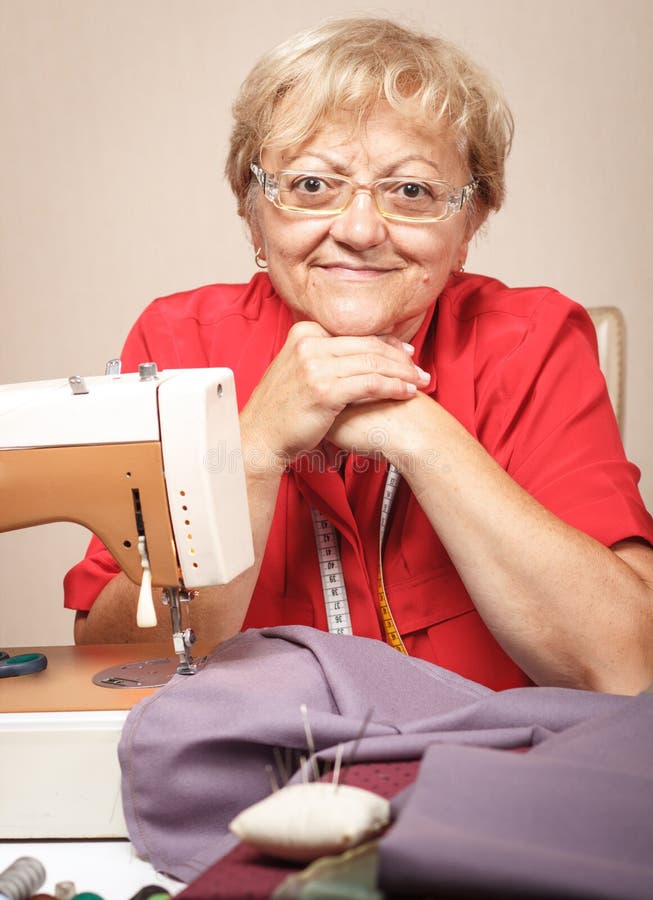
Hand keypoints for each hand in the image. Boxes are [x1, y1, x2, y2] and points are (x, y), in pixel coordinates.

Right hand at [239, 321, 427, 470]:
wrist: (260, 437)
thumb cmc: (282, 411)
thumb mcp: (298, 371)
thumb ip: (323, 357)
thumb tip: (355, 354)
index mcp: (303, 333)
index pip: (355, 333)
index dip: (386, 343)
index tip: (406, 353)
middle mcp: (309, 344)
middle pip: (367, 345)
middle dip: (399, 358)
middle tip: (420, 369)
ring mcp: (316, 365)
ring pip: (373, 363)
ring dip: (402, 373)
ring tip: (420, 382)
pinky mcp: (325, 389)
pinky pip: (370, 384)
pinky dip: (393, 387)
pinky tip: (406, 393)